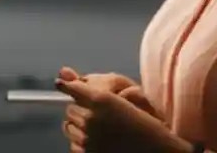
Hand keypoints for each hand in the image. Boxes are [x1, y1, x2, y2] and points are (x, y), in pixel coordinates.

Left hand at [57, 76, 190, 152]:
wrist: (155, 151)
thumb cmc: (144, 125)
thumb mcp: (122, 99)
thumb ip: (88, 86)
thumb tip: (62, 72)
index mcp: (102, 99)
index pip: (73, 88)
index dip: (68, 86)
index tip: (61, 83)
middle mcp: (92, 118)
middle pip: (70, 108)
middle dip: (80, 110)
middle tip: (93, 113)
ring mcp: (89, 138)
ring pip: (68, 126)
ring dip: (77, 125)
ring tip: (94, 128)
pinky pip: (72, 144)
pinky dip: (80, 142)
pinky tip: (95, 141)